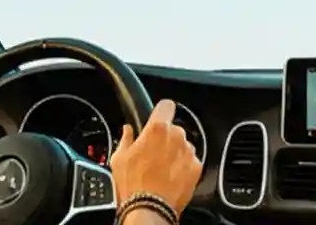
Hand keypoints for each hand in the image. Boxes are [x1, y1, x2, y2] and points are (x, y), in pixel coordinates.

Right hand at [110, 99, 203, 214]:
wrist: (150, 209)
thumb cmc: (133, 185)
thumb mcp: (119, 158)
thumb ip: (126, 139)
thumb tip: (128, 131)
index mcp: (157, 129)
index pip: (166, 105)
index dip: (161, 110)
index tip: (158, 116)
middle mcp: (176, 137)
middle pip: (174, 128)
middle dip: (166, 137)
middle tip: (154, 152)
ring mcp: (188, 152)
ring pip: (183, 145)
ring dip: (175, 152)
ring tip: (162, 168)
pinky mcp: (196, 167)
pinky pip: (190, 160)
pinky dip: (183, 166)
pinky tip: (171, 176)